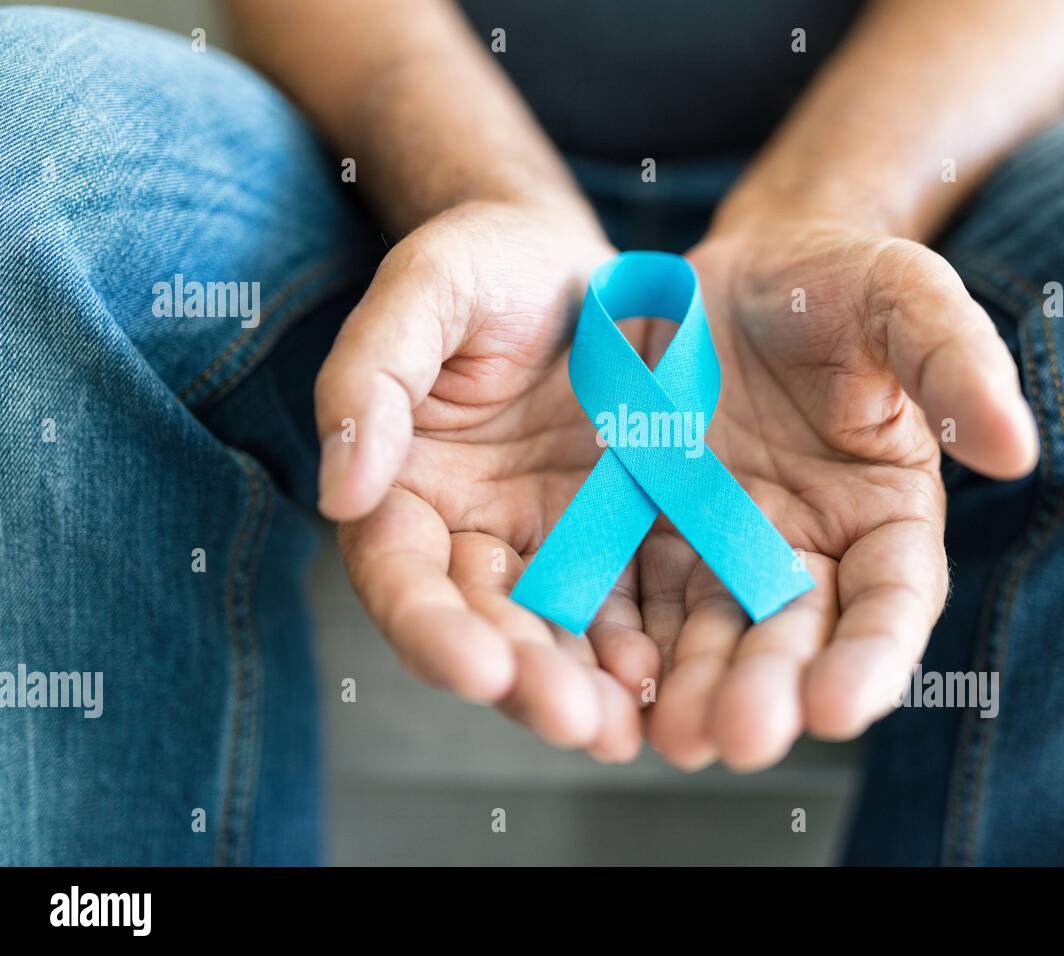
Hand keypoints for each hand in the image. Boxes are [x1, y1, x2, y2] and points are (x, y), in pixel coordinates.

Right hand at [314, 200, 647, 761]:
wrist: (587, 263)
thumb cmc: (491, 261)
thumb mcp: (427, 290)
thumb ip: (371, 376)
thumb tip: (339, 492)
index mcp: (405, 486)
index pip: (401, 576)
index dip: (431, 628)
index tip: (477, 670)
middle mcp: (472, 532)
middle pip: (485, 626)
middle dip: (524, 680)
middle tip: (576, 723)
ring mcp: (550, 540)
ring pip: (559, 632)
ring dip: (588, 686)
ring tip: (627, 729)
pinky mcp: (620, 537)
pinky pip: (630, 601)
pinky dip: (643, 646)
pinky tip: (671, 679)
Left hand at [612, 221, 1038, 770]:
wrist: (726, 275)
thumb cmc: (830, 283)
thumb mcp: (898, 296)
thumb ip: (953, 360)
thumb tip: (1015, 447)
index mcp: (882, 512)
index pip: (890, 597)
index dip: (871, 654)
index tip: (841, 704)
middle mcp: (804, 549)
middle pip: (793, 635)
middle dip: (770, 689)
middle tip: (741, 737)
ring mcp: (719, 548)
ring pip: (710, 634)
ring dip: (694, 689)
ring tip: (673, 735)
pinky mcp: (644, 535)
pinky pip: (632, 598)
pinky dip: (623, 643)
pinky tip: (606, 679)